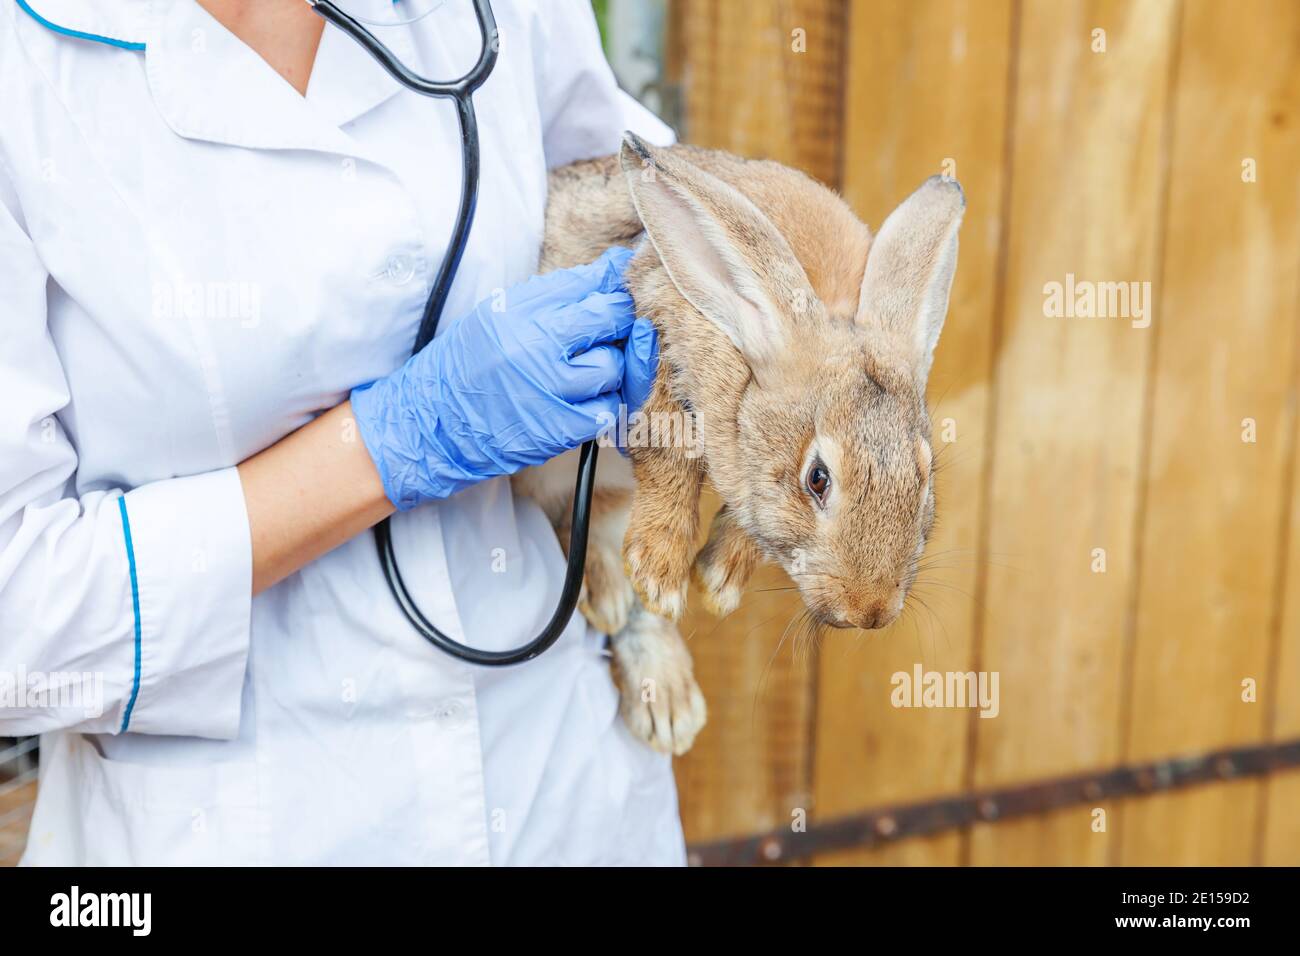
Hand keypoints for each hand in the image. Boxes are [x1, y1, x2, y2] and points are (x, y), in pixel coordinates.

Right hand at [351, 247, 658, 509]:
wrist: (431, 425)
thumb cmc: (467, 367)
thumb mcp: (498, 315)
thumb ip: (556, 294)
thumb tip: (613, 267)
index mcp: (517, 310)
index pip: (589, 283)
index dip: (615, 285)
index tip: (622, 289)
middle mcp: (534, 345)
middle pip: (611, 318)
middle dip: (621, 322)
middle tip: (614, 330)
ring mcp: (549, 388)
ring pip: (615, 366)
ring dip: (611, 369)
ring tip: (584, 372)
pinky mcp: (559, 428)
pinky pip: (609, 409)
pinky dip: (604, 404)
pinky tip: (582, 401)